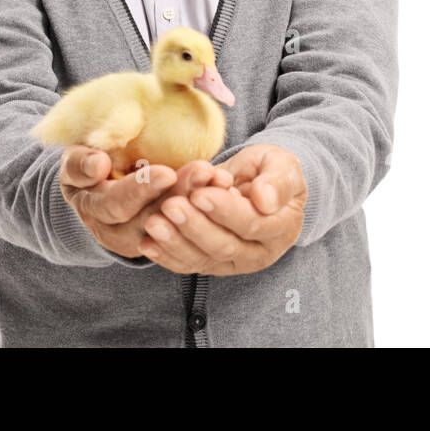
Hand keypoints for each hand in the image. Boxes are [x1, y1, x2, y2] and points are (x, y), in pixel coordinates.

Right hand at [59, 146, 232, 258]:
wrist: (94, 182)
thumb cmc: (84, 164)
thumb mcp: (72, 161)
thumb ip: (80, 164)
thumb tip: (99, 165)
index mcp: (93, 208)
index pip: (117, 205)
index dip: (141, 190)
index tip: (166, 173)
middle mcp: (118, 230)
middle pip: (152, 218)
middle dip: (181, 195)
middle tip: (205, 172)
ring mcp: (143, 236)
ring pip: (174, 224)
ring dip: (199, 202)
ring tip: (220, 179)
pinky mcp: (165, 236)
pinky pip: (188, 227)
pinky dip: (208, 209)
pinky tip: (225, 188)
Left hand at [138, 144, 306, 274]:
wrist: (260, 185)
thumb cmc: (271, 172)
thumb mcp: (282, 165)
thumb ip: (277, 181)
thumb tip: (264, 200)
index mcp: (282, 228)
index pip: (251, 223)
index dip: (224, 210)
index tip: (199, 193)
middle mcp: (259, 253)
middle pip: (224, 246)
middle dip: (195, 226)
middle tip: (170, 206)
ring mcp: (234, 263)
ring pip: (203, 259)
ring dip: (175, 243)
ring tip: (154, 223)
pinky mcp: (212, 264)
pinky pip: (188, 265)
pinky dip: (166, 256)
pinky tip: (147, 244)